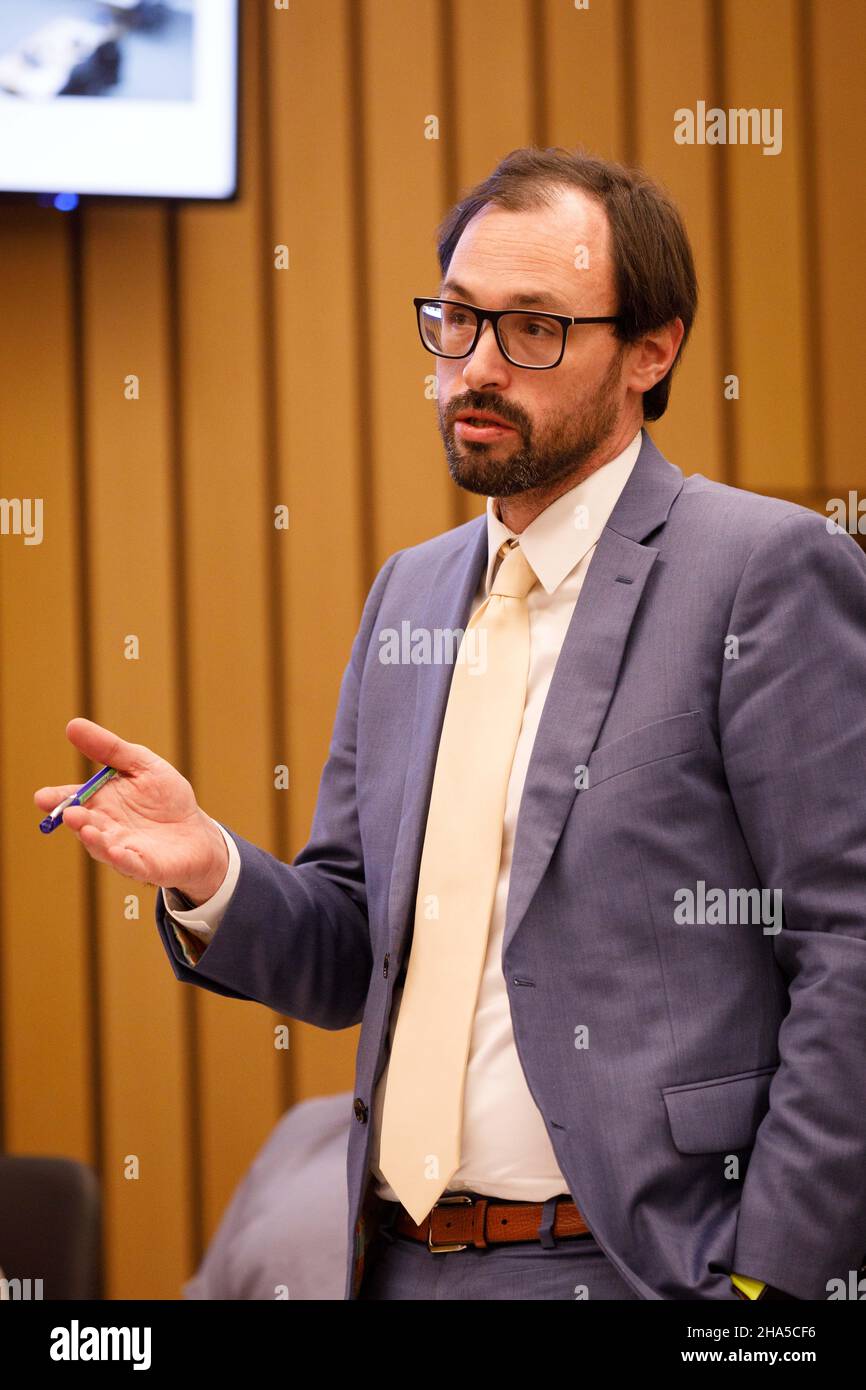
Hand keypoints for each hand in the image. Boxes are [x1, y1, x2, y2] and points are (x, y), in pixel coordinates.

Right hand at [33, 717, 228, 904]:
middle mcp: (106, 828)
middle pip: (85, 824)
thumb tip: (72, 725)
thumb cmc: (166, 798)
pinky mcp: (146, 866)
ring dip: (94, 840)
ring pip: (103, 847)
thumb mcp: (141, 764)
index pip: (73, 800)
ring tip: (86, 828)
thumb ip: (109, 749)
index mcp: (101, 802)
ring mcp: (124, 848)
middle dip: (76, 819)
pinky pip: (131, 864)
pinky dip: (122, 859)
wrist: (197, 831)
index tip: (42, 797)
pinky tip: (116, 852)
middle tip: (69, 813)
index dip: (57, 799)